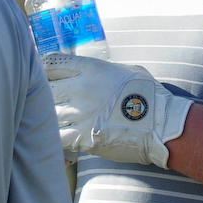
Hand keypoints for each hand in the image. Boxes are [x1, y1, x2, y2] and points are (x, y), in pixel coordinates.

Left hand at [43, 53, 190, 167]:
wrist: (161, 124)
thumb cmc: (149, 95)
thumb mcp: (126, 70)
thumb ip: (104, 69)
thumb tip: (92, 72)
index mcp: (91, 69)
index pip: (52, 63)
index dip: (42, 69)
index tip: (41, 75)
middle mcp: (81, 89)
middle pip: (45, 89)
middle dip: (42, 95)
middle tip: (43, 101)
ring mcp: (80, 113)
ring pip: (47, 114)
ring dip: (48, 118)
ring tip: (50, 122)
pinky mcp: (82, 137)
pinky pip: (56, 137)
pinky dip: (54, 139)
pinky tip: (57, 139)